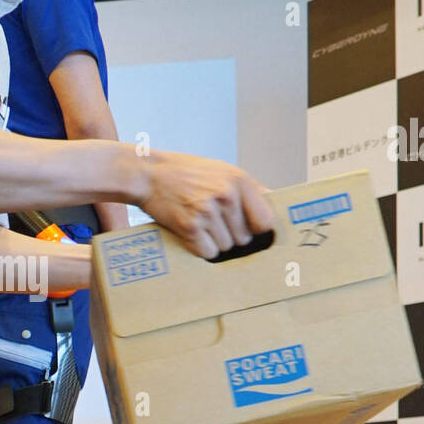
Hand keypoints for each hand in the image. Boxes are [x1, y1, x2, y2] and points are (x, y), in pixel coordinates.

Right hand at [137, 150, 275, 259]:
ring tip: (200, 224)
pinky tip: (191, 232)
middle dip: (232, 235)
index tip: (250, 231)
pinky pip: (207, 252)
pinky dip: (200, 248)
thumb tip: (274, 203)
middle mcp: (226, 195)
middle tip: (214, 222)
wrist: (149, 173)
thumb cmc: (186, 173)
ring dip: (214, 242)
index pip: (266, 221)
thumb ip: (249, 189)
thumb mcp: (222, 171)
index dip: (257, 230)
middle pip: (244, 238)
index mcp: (239, 181)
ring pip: (226, 247)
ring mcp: (207, 211)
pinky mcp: (190, 226)